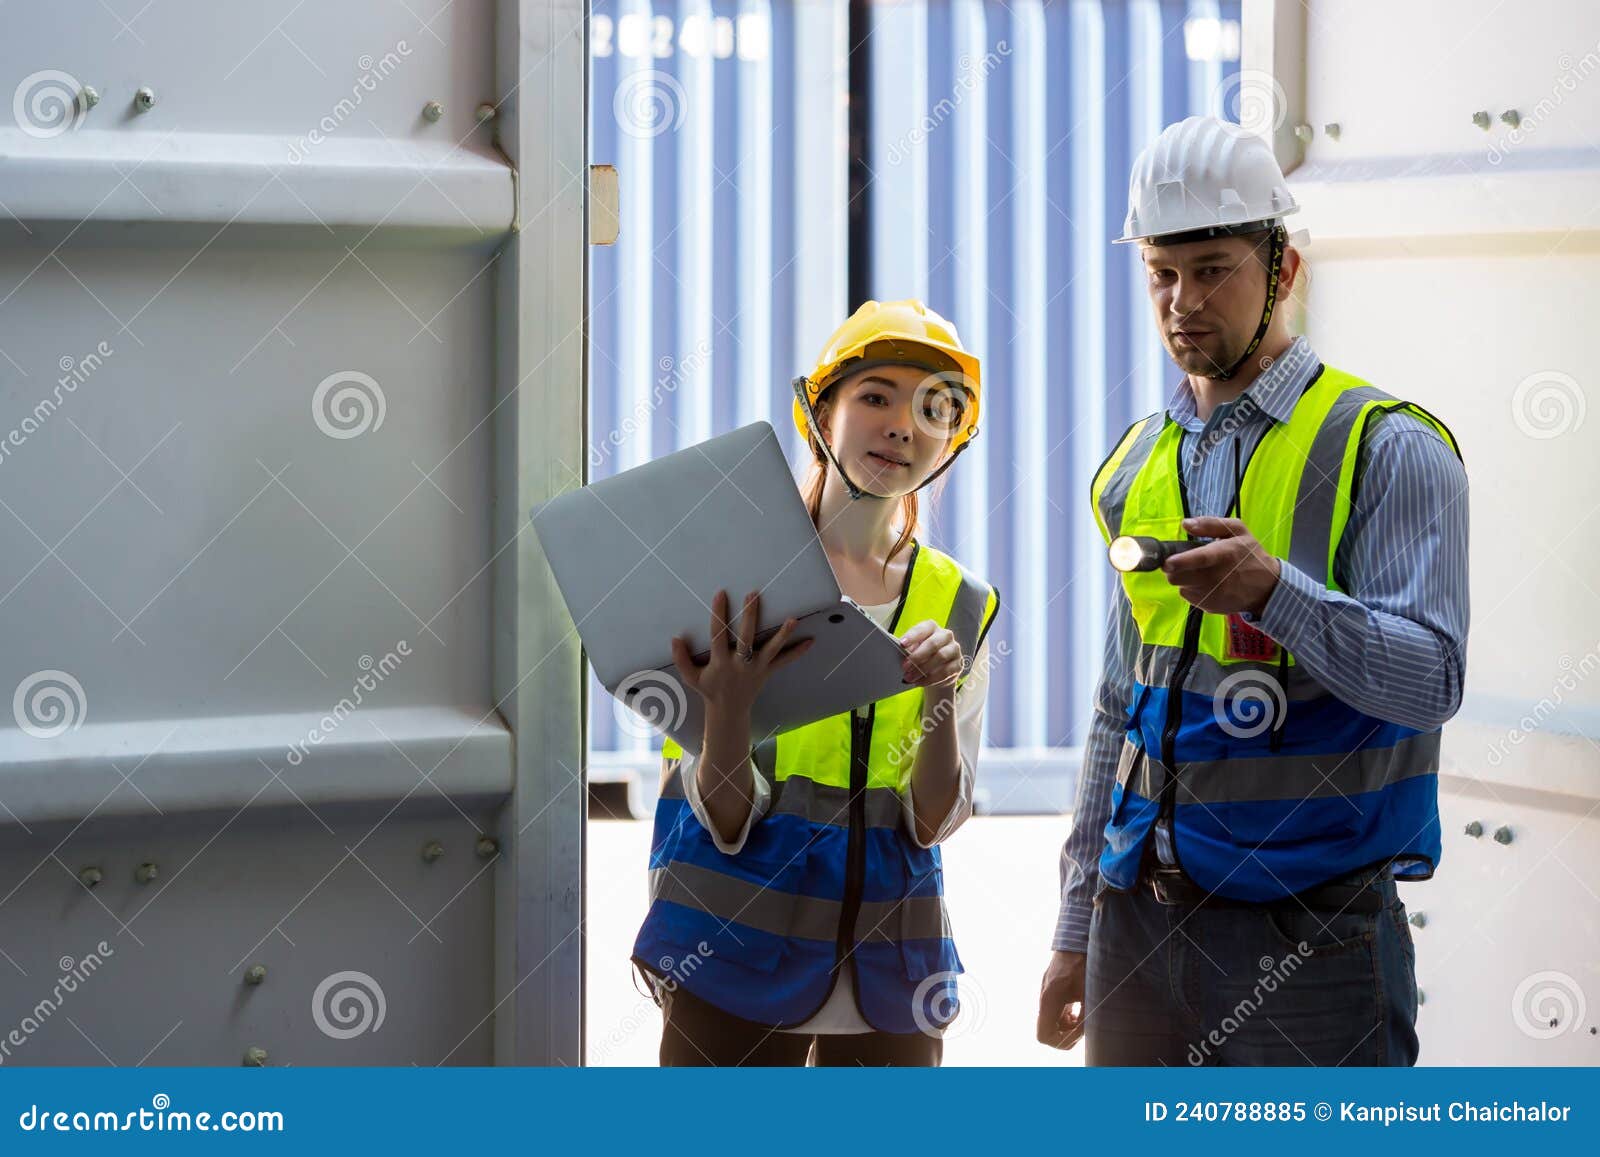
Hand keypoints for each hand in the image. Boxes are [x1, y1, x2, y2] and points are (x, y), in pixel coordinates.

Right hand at [670, 590, 813, 717]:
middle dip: (750, 616)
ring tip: (794, 619)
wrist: (728, 711)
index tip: (720, 594)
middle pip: (746, 637)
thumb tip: (674, 638)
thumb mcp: (690, 677)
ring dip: (782, 634)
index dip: (719, 614)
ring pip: (771, 649)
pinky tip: (811, 641)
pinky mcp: (767, 672)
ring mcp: (756, 668)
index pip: (718, 634)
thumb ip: (681, 659)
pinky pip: (784, 662)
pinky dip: (797, 652)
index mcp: (720, 662)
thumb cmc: (709, 689)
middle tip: (754, 594)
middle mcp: (739, 664)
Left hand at [898, 619, 962, 688]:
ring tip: (910, 678)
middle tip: (904, 667)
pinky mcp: (958, 664)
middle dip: (917, 656)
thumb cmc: (922, 656)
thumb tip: (900, 653)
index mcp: (932, 627)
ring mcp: (954, 649)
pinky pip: (945, 672)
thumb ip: (909, 649)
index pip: (923, 628)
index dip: (912, 636)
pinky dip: (930, 679)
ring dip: (923, 669)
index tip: (901, 644)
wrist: (937, 671)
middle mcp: (946, 635)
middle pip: (933, 643)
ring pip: (940, 657)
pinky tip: (920, 682)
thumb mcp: (914, 650)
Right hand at [1036, 950, 1086, 1049]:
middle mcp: (1044, 997)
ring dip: (1066, 1026)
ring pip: (1050, 1022)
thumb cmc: (1084, 963)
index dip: (1060, 1042)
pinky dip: (1065, 1017)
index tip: (1077, 1035)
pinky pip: (1053, 1011)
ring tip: (1082, 1018)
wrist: (1077, 940)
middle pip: (1047, 1031)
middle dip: (1065, 1035)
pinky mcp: (1051, 989)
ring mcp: (1046, 993)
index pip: (1044, 1035)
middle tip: (1083, 1027)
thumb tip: (1085, 1034)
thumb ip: (1085, 1015)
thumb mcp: (1088, 992)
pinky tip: (1078, 1010)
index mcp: (1050, 999)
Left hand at [1161, 516, 1281, 615]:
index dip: (1180, 561)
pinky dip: (1191, 589)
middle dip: (1174, 568)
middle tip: (1181, 561)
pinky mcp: (1209, 607)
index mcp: (1224, 555)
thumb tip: (1186, 524)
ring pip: (1181, 587)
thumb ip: (1211, 524)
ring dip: (1184, 579)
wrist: (1267, 587)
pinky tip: (1205, 583)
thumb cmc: (1250, 555)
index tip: (1167, 561)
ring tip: (1200, 571)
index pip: (1199, 559)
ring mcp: (1212, 595)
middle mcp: (1216, 578)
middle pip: (1178, 577)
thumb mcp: (1237, 531)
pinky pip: (1189, 597)